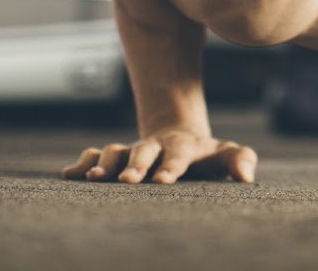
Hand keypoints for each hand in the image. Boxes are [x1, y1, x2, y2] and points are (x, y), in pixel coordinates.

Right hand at [62, 128, 256, 183]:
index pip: (178, 155)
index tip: (162, 181)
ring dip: (104, 162)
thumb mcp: (226, 154)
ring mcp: (133, 149)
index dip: (170, 166)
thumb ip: (240, 160)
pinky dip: (82, 162)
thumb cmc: (206, 154)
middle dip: (135, 164)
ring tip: (95, 178)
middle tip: (126, 181)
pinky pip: (95, 154)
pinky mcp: (116, 156)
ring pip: (115, 150)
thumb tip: (248, 176)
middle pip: (143, 150)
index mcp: (183, 147)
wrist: (179, 136)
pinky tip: (69, 173)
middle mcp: (154, 146)